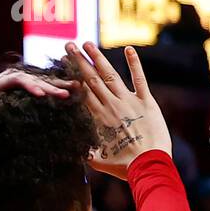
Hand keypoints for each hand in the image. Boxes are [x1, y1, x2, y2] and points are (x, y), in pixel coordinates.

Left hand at [0, 67, 70, 105]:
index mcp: (6, 78)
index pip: (20, 80)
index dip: (30, 87)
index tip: (40, 95)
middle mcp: (19, 75)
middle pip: (37, 80)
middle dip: (50, 88)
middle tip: (64, 95)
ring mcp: (27, 78)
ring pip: (45, 80)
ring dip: (61, 84)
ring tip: (77, 87)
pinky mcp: (32, 83)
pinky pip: (48, 84)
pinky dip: (60, 86)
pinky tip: (75, 88)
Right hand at [69, 42, 171, 178]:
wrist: (147, 165)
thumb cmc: (122, 166)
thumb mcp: (97, 159)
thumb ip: (83, 151)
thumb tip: (70, 148)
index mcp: (97, 117)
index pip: (80, 90)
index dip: (71, 74)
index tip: (62, 62)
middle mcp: (110, 105)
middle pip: (91, 78)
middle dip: (79, 60)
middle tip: (69, 45)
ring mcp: (128, 101)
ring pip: (110, 75)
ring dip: (98, 58)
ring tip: (88, 44)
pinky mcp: (146, 102)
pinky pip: (139, 79)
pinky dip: (134, 64)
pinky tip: (129, 49)